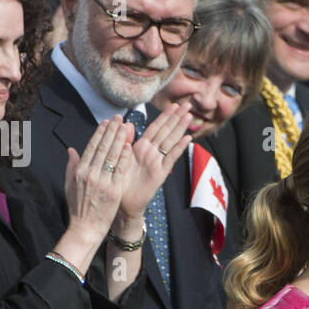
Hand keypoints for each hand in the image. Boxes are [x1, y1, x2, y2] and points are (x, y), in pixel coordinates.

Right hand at [64, 119, 132, 241]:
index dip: (100, 133)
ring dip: (120, 139)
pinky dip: (125, 157)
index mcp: (79, 171)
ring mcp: (102, 182)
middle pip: (103, 148)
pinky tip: (129, 146)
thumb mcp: (69, 185)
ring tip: (126, 126)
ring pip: (112, 156)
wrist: (85, 228)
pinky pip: (121, 170)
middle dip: (111, 131)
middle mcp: (90, 174)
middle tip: (119, 118)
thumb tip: (71, 149)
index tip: (106, 122)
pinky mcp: (114, 191)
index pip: (91, 147)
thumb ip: (71, 166)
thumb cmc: (78, 207)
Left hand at [119, 102, 191, 224]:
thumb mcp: (119, 158)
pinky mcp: (159, 174)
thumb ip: (124, 141)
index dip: (165, 116)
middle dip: (177, 117)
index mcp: (140, 148)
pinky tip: (187, 139)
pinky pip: (170, 158)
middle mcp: (151, 153)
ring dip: (180, 128)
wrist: (121, 204)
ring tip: (189, 116)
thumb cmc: (118, 182)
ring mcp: (156, 163)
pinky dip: (178, 148)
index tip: (174, 104)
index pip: (155, 127)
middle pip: (166, 131)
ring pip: (170, 141)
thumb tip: (125, 123)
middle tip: (188, 104)